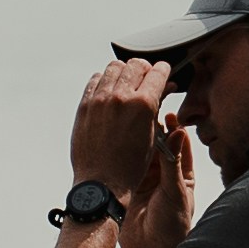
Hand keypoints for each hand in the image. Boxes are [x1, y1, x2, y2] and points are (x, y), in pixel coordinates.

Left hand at [69, 55, 174, 213]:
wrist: (102, 182)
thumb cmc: (129, 166)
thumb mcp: (152, 136)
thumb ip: (156, 107)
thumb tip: (164, 88)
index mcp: (142, 105)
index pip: (157, 72)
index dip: (163, 70)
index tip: (163, 71)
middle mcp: (120, 97)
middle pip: (135, 65)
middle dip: (144, 69)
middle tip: (146, 79)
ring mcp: (100, 100)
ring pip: (114, 67)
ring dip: (124, 72)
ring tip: (126, 85)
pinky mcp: (85, 105)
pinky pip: (95, 80)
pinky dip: (105, 81)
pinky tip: (110, 92)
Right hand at [119, 87, 200, 247]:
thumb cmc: (172, 225)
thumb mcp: (175, 191)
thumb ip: (174, 162)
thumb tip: (180, 133)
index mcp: (181, 174)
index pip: (178, 144)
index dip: (173, 128)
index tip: (167, 114)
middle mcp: (164, 174)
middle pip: (158, 145)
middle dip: (153, 129)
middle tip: (146, 112)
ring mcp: (145, 179)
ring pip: (141, 152)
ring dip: (137, 139)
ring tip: (131, 121)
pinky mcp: (129, 185)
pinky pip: (127, 164)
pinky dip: (124, 152)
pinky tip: (118, 139)